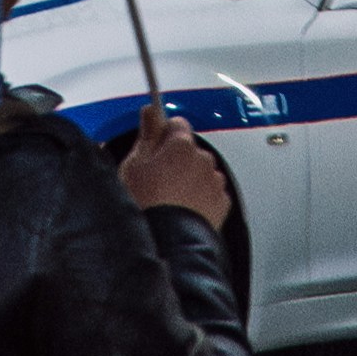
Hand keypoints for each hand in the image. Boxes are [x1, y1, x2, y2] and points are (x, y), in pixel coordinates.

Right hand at [121, 102, 230, 229]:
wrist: (167, 243)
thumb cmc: (148, 205)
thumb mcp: (135, 165)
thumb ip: (147, 134)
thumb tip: (150, 112)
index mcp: (181, 145)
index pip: (176, 124)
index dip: (162, 137)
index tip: (154, 148)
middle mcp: (203, 159)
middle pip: (189, 149)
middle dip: (176, 160)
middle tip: (157, 180)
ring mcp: (214, 181)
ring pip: (201, 171)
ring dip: (190, 179)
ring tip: (171, 200)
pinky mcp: (222, 203)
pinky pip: (211, 192)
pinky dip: (201, 198)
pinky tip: (184, 210)